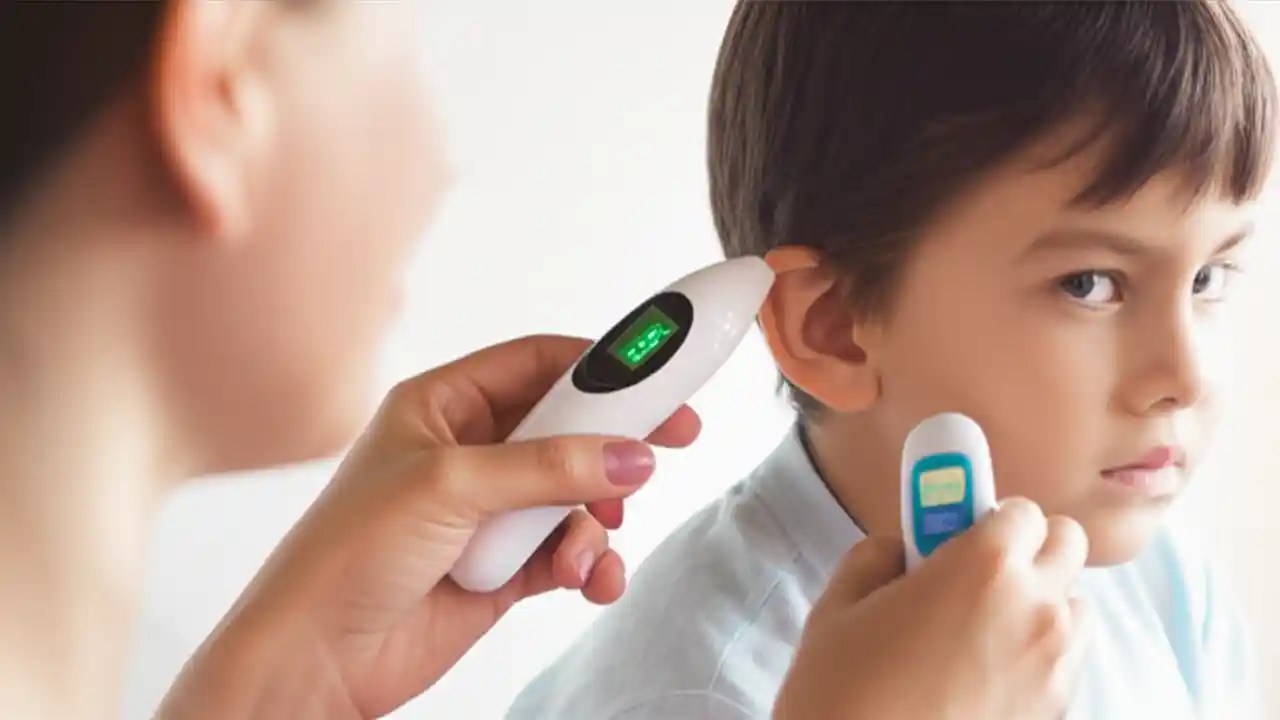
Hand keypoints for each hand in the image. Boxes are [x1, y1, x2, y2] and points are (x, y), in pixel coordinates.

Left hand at [157, 335, 700, 718]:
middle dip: (615, 444)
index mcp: (443, 404)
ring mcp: (489, 512)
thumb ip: (549, 467)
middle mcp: (470, 452)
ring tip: (583, 551)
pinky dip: (587, 564)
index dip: (601, 365)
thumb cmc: (348, 554)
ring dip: (593, 522)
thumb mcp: (452, 486)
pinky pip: (568, 551)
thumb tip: (632, 457)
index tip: (660, 375)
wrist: (316, 659)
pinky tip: (588, 582)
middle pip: (568, 428)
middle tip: (670, 444)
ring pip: (576, 496)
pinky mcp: (504, 567)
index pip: (538, 363)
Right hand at [774, 498, 1091, 719]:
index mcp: (984, 566)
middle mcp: (1035, 608)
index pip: (1019, 508)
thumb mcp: (840, 605)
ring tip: (977, 632)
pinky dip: (1038, 653)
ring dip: (1038, 602)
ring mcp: (1055, 665)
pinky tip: (982, 674)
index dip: (984, 517)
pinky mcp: (1057, 710)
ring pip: (1073, 604)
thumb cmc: (843, 694)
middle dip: (1025, 548)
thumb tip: (904, 548)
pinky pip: (1065, 659)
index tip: (955, 530)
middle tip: (973, 573)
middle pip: (1065, 544)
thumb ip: (879, 556)